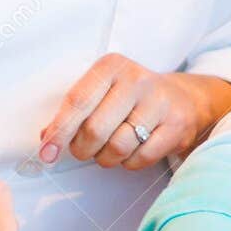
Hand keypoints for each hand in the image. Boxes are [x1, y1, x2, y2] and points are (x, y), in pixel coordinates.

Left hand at [39, 53, 230, 170]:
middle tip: (85, 150)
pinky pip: (140, 158)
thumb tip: (47, 141)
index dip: (59, 131)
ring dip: (107, 158)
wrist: (183, 99)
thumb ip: (71, 114)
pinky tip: (132, 151)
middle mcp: (137, 80)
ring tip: (110, 150)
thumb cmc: (130, 98)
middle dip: (83, 149)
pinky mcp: (176, 125)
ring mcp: (160, 102)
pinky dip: (129, 163)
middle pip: (95, 129)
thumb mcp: (100, 93)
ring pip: (118, 147)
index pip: (78, 101)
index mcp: (112, 67)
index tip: (47, 153)